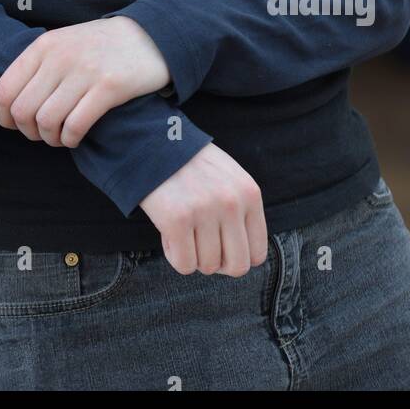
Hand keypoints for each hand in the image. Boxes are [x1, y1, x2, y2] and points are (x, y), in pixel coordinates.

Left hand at [0, 15, 170, 146]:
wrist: (151, 35)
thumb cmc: (102, 46)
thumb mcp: (64, 43)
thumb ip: (38, 66)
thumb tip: (10, 102)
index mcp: (44, 46)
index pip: (4, 90)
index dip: (4, 117)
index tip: (15, 126)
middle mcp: (60, 57)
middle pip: (23, 110)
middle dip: (29, 132)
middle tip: (42, 134)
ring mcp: (85, 71)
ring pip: (47, 121)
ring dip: (50, 139)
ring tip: (60, 137)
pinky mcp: (109, 87)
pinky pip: (75, 125)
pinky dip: (70, 139)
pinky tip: (76, 138)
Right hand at [140, 142, 267, 276]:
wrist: (152, 142)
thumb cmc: (190, 164)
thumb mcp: (228, 177)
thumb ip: (242, 209)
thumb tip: (246, 255)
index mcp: (249, 193)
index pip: (257, 253)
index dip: (236, 257)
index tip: (219, 247)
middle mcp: (231, 202)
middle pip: (237, 266)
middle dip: (217, 264)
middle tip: (200, 245)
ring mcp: (205, 210)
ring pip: (207, 266)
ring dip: (192, 255)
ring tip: (182, 230)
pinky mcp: (177, 219)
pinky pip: (183, 264)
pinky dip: (174, 255)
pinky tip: (168, 233)